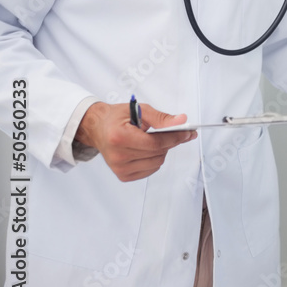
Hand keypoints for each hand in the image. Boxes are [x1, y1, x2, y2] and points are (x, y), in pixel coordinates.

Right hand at [75, 101, 196, 181]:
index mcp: (119, 137)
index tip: (188, 132)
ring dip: (162, 150)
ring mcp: (119, 168)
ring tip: (152, 139)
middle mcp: (118, 156)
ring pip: (157, 163)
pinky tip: (146, 149)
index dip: (175, 137)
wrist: (98, 128)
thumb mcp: (140, 110)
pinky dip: (155, 159)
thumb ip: (162, 118)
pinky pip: (151, 170)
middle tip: (174, 132)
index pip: (156, 143)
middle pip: (158, 153)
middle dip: (170, 142)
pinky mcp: (123, 176)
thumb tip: (182, 121)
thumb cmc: (117, 118)